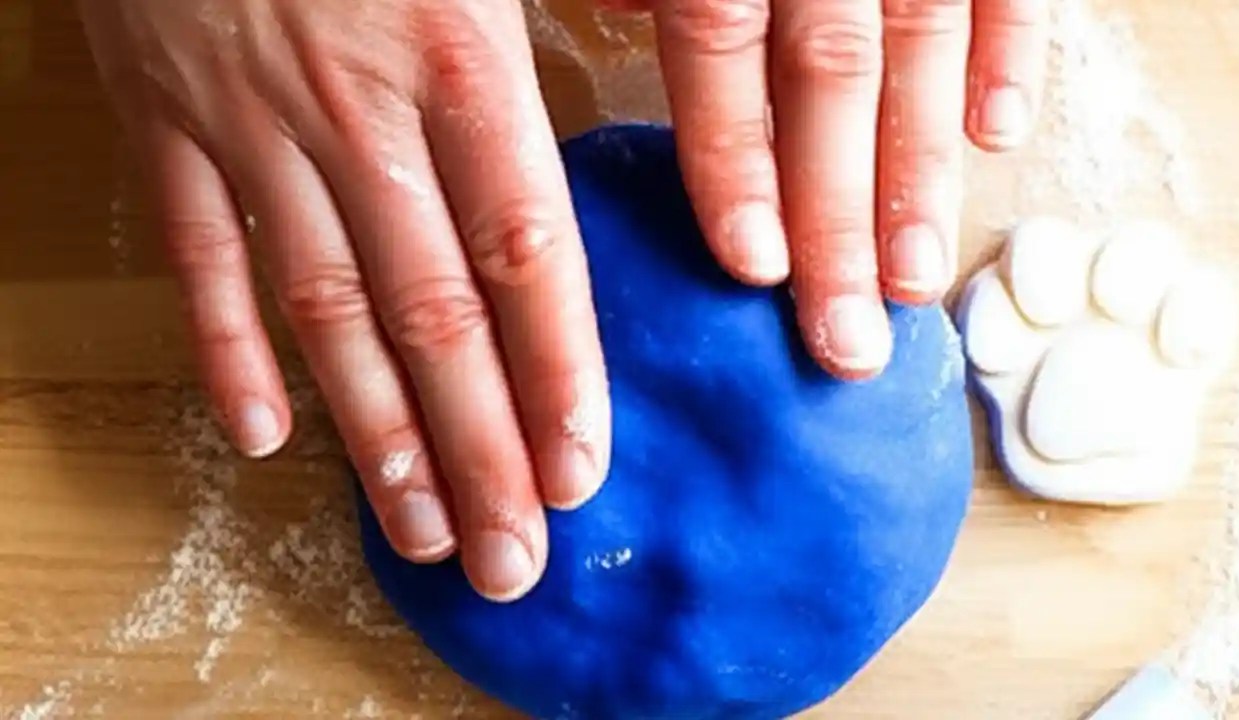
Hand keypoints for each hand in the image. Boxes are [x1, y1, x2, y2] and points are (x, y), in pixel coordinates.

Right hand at [79, 0, 610, 601]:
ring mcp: (248, 125)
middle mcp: (355, 112)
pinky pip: (196, 257)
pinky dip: (228, 350)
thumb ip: (579, 3)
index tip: (581, 474)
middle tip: (515, 556)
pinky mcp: (164, 122)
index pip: (523, 252)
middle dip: (477, 447)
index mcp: (458, 56)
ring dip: (375, 432)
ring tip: (424, 530)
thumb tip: (660, 53)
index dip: (554, 372)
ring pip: (322, 308)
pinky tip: (266, 436)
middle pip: (429, 313)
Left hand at [617, 0, 1046, 376]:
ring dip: (921, 173)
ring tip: (914, 283)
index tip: (754, 268)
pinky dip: (1011, 56)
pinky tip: (999, 139)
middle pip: (827, 81)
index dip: (734, 160)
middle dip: (837, 219)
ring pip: (921, 50)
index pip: (719, 45)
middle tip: (845, 339)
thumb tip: (621, 23)